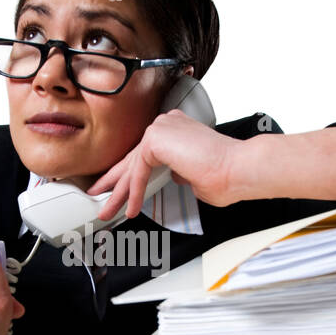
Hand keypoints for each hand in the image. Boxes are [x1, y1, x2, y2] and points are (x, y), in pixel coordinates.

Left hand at [86, 110, 242, 220]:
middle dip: (115, 181)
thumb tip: (173, 176)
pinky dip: (134, 190)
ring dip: (120, 191)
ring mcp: (162, 127)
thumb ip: (180, 173)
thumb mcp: (195, 176)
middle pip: (133, 157)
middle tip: (98, 196)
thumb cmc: (226, 175)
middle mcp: (168, 124)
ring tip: (108, 210)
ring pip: (132, 164)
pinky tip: (132, 207)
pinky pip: (138, 169)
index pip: (146, 154)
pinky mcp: (157, 137)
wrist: (237, 169)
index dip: (129, 173)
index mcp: (177, 130)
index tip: (117, 188)